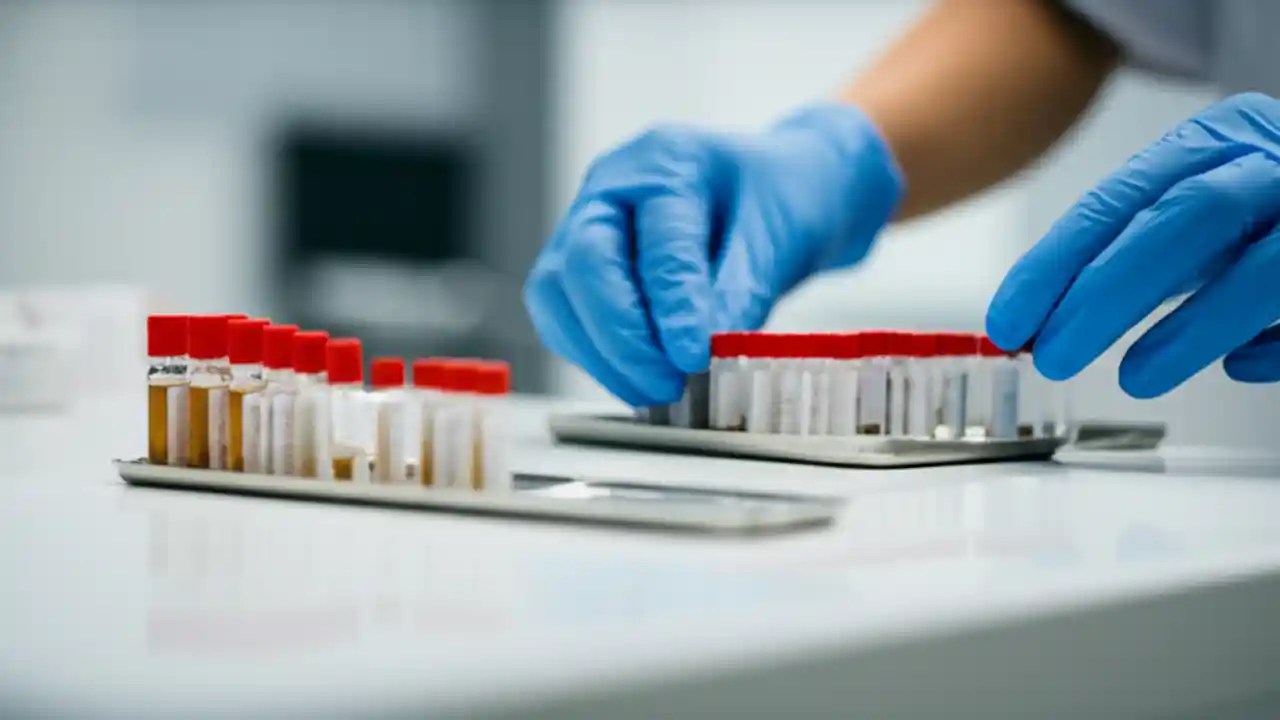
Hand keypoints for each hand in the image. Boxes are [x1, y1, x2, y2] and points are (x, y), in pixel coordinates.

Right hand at [524, 104, 901, 404]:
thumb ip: (741, 291)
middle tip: (667, 385)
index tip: (693, 359)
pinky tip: (637, 379)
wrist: (775, 192)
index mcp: (667, 161)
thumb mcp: (781, 238)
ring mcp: (584, 224)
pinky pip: (564, 318)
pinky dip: (595, 357)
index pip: (657, 244)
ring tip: (654, 391)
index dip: (672, 308)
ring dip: (600, 356)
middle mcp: (611, 187)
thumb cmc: (780, 201)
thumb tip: (704, 352)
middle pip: (583, 266)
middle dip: (621, 338)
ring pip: (557, 296)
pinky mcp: (578, 268)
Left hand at [986, 92, 1279, 397]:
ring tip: (1135, 376)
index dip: (1057, 265)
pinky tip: (1240, 368)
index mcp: (1219, 140)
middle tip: (1054, 356)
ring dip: (1191, 327)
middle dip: (1109, 291)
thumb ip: (1132, 255)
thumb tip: (1041, 322)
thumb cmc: (1264, 216)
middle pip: (1188, 217)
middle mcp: (1275, 161)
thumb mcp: (1197, 217)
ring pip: (1262, 266)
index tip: (1011, 322)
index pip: (1121, 199)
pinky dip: (1273, 344)